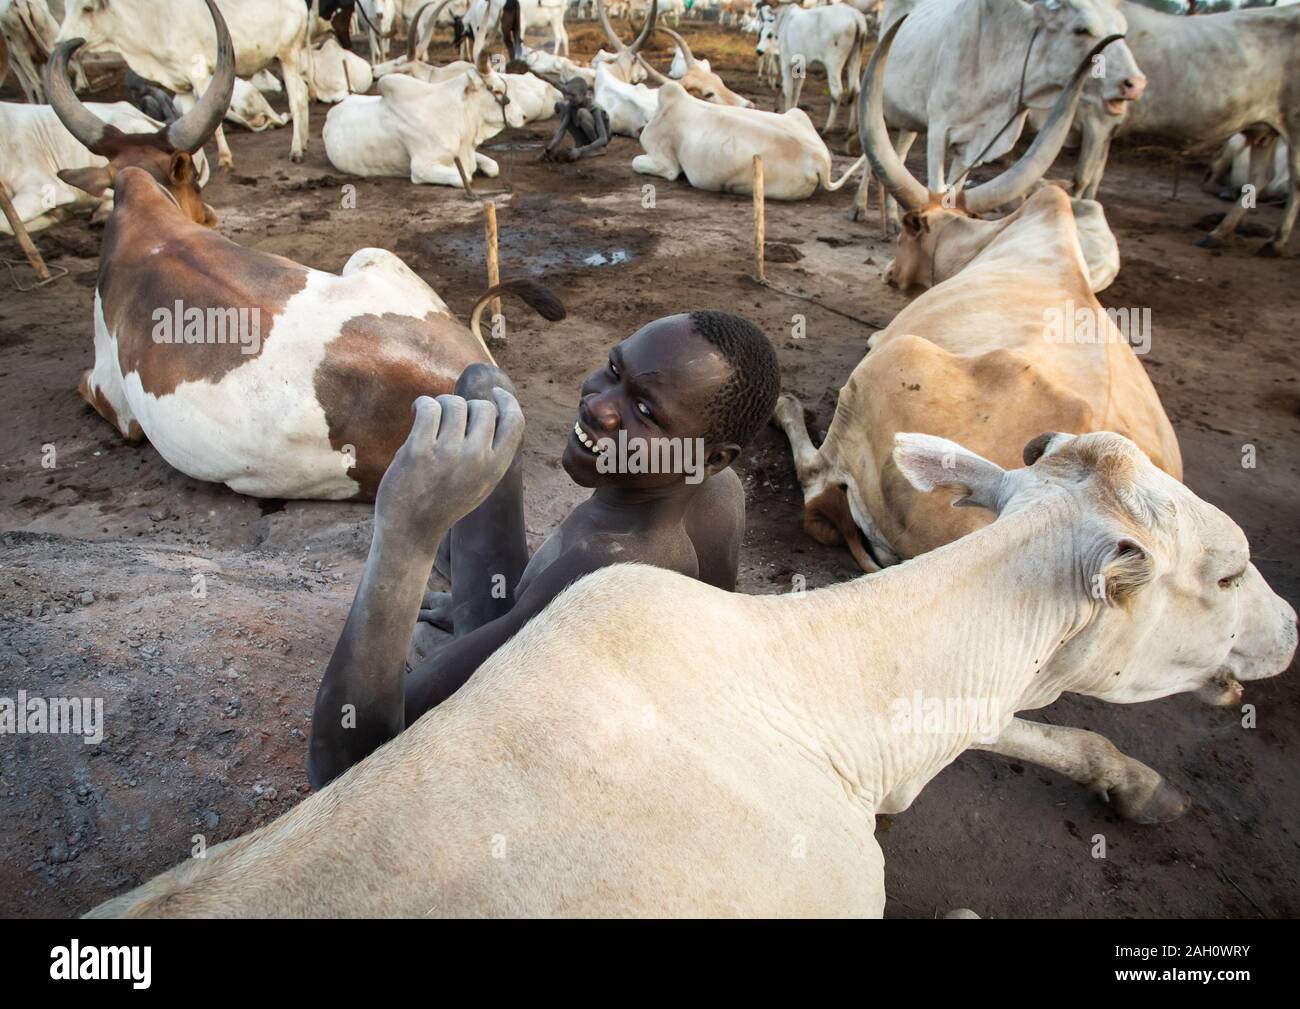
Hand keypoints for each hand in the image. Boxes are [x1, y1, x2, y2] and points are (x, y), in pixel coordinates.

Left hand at [373, 389, 523, 553]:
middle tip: (449, 419)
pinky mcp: (419, 450)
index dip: (507, 400)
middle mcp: (477, 459)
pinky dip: (423, 404)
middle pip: (482, 407)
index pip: (515, 421)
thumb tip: (491, 407)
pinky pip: (429, 407)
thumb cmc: (445, 502)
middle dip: (466, 407)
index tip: (495, 393)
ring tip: (431, 418)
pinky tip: (417, 411)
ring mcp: (449, 454)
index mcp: (496, 467)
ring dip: (441, 404)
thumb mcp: (481, 482)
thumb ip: (491, 452)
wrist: (411, 531)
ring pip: (453, 403)